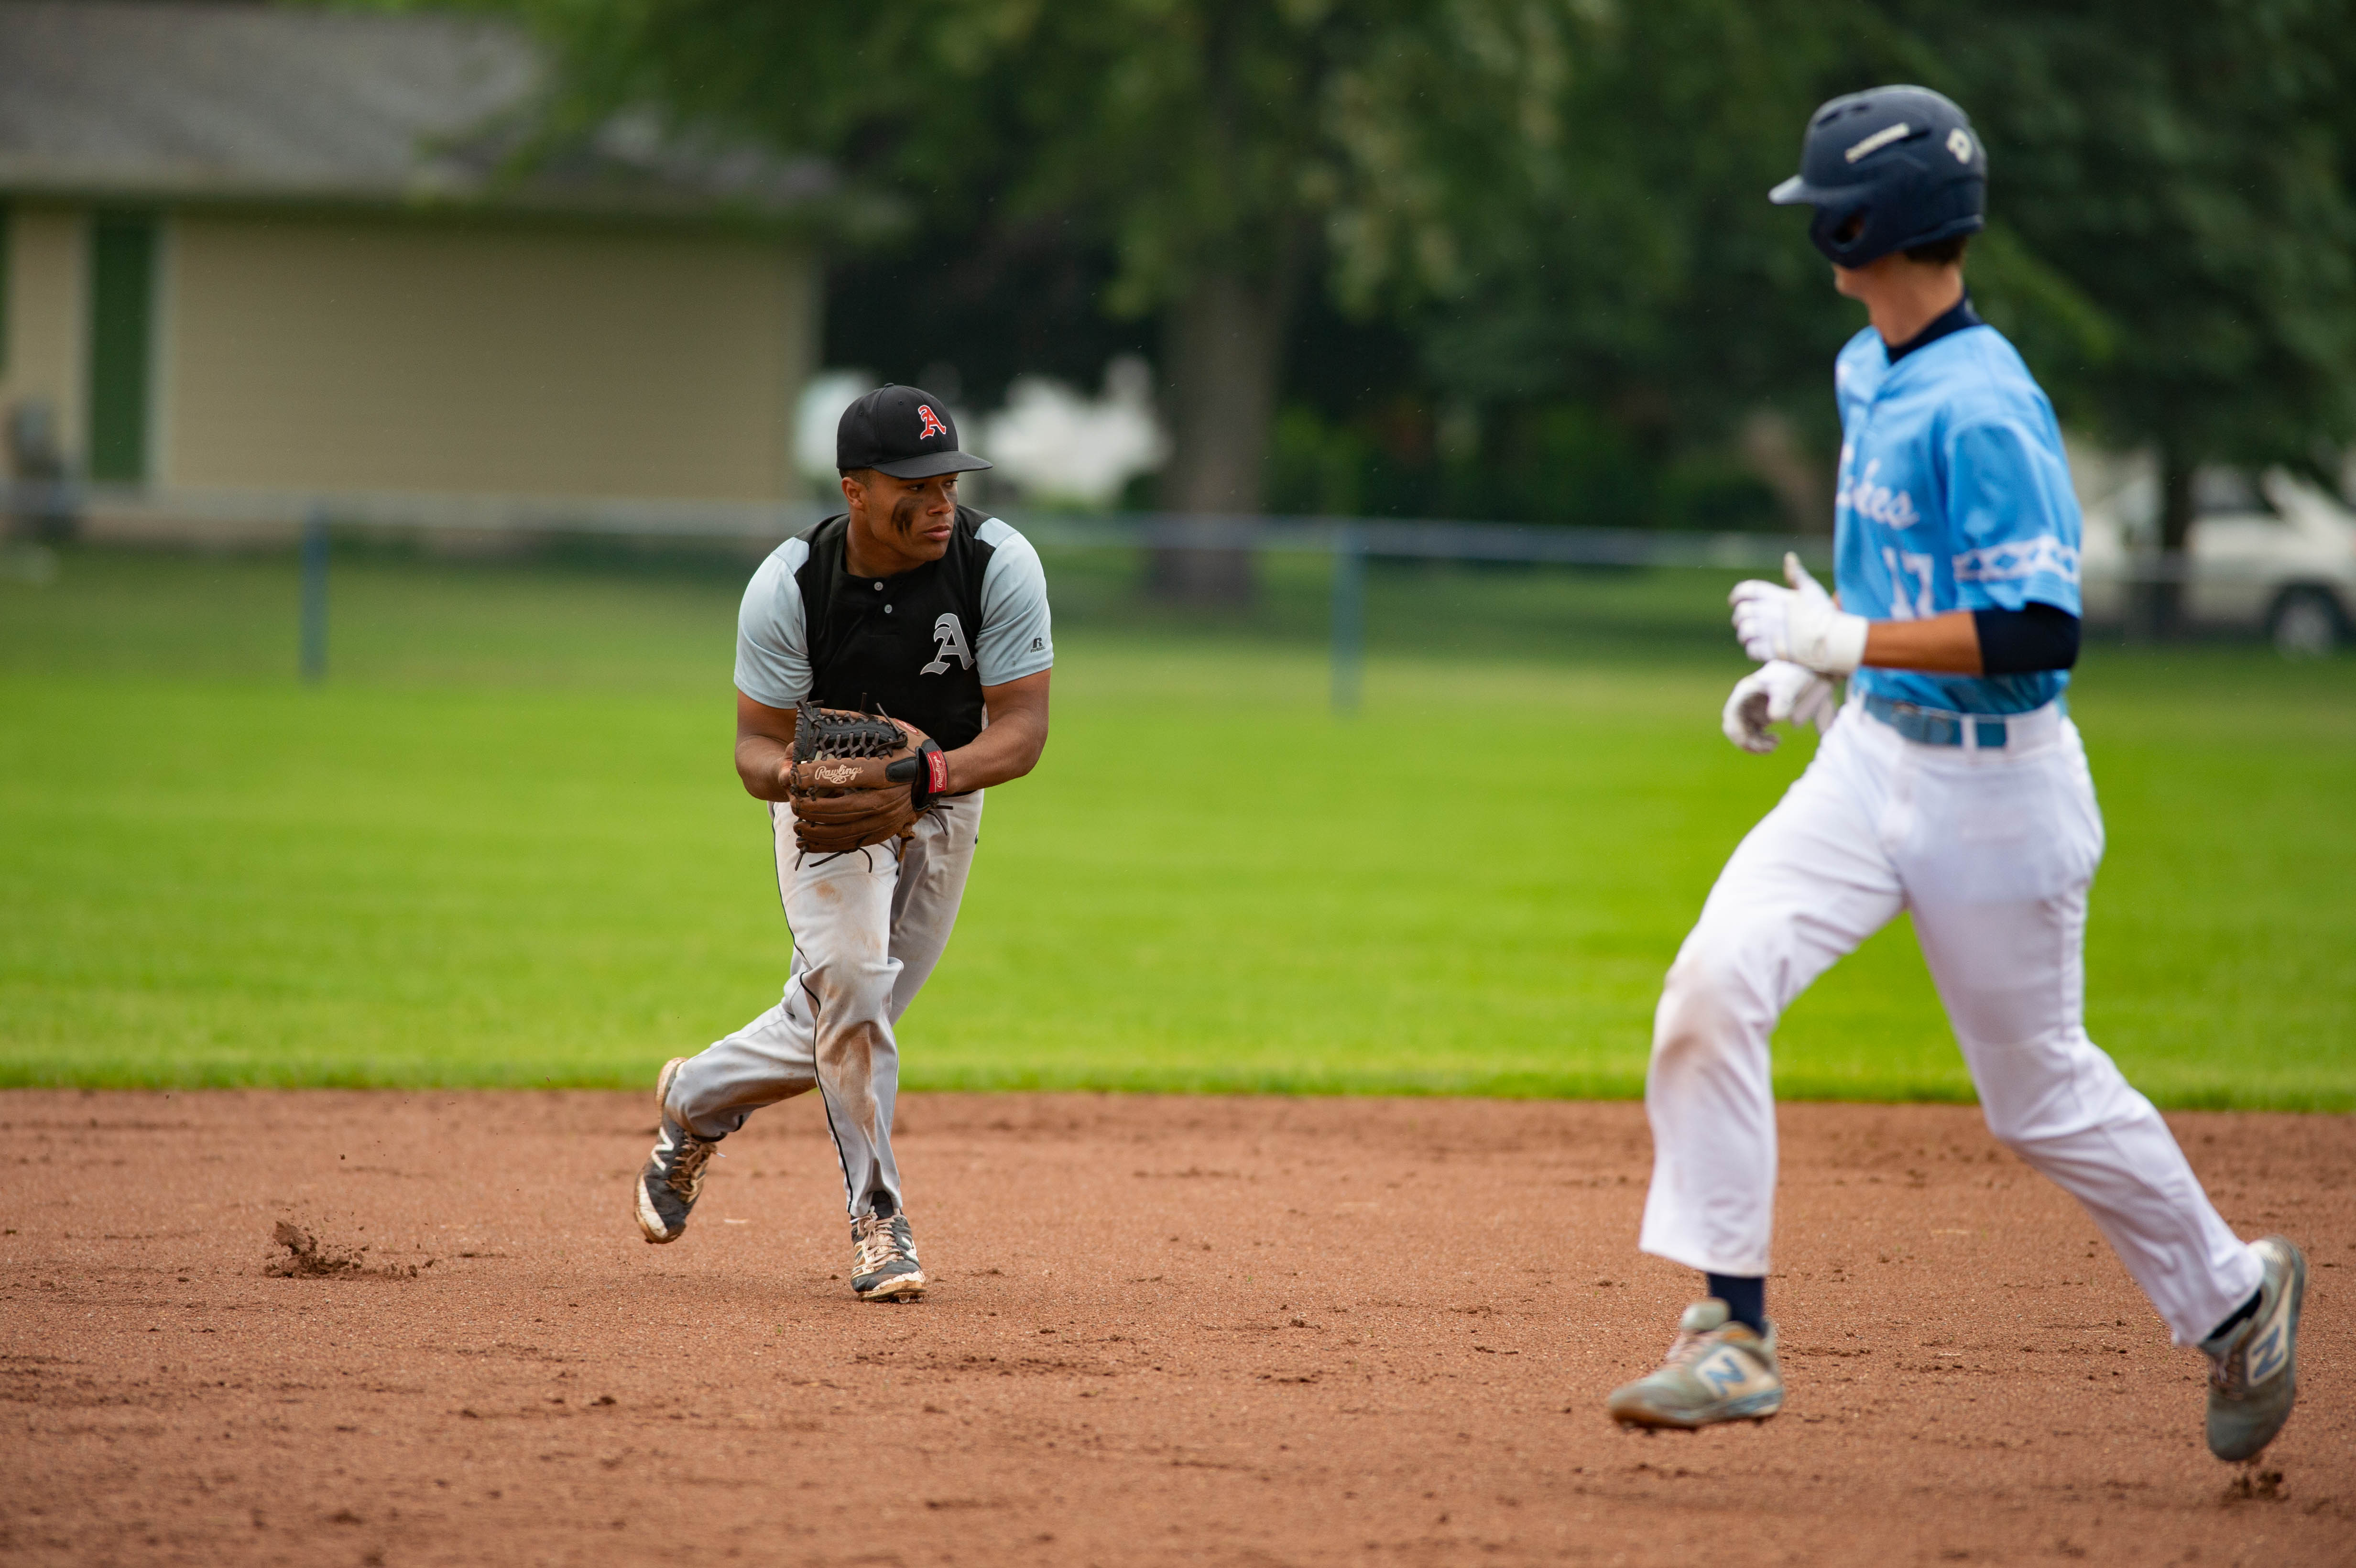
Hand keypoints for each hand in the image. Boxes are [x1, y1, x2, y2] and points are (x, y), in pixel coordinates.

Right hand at [1721, 660, 1837, 753]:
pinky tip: (1776, 741)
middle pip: (1734, 727)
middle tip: (1768, 747)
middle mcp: (1744, 702)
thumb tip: (1775, 718)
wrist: (1804, 669)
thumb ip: (1783, 699)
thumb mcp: (1790, 684)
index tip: (1749, 741)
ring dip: (1755, 744)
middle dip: (1747, 741)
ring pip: (1743, 734)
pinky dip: (1761, 742)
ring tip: (1775, 744)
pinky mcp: (1760, 718)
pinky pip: (1753, 735)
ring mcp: (1751, 710)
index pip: (1731, 713)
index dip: (1736, 730)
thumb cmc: (1795, 673)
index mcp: (1745, 691)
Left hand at [1729, 553, 1867, 673]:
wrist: (1837, 641)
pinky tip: (1759, 649)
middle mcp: (1775, 614)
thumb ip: (1797, 575)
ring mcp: (1774, 633)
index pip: (1750, 590)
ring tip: (1749, 637)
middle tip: (1742, 622)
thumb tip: (1789, 556)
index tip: (1734, 600)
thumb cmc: (1825, 615)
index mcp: (1782, 597)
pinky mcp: (1775, 652)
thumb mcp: (1812, 591)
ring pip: (1745, 632)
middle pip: (1743, 612)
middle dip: (1739, 618)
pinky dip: (1752, 650)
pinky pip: (1752, 650)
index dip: (1738, 594)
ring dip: (1744, 635)